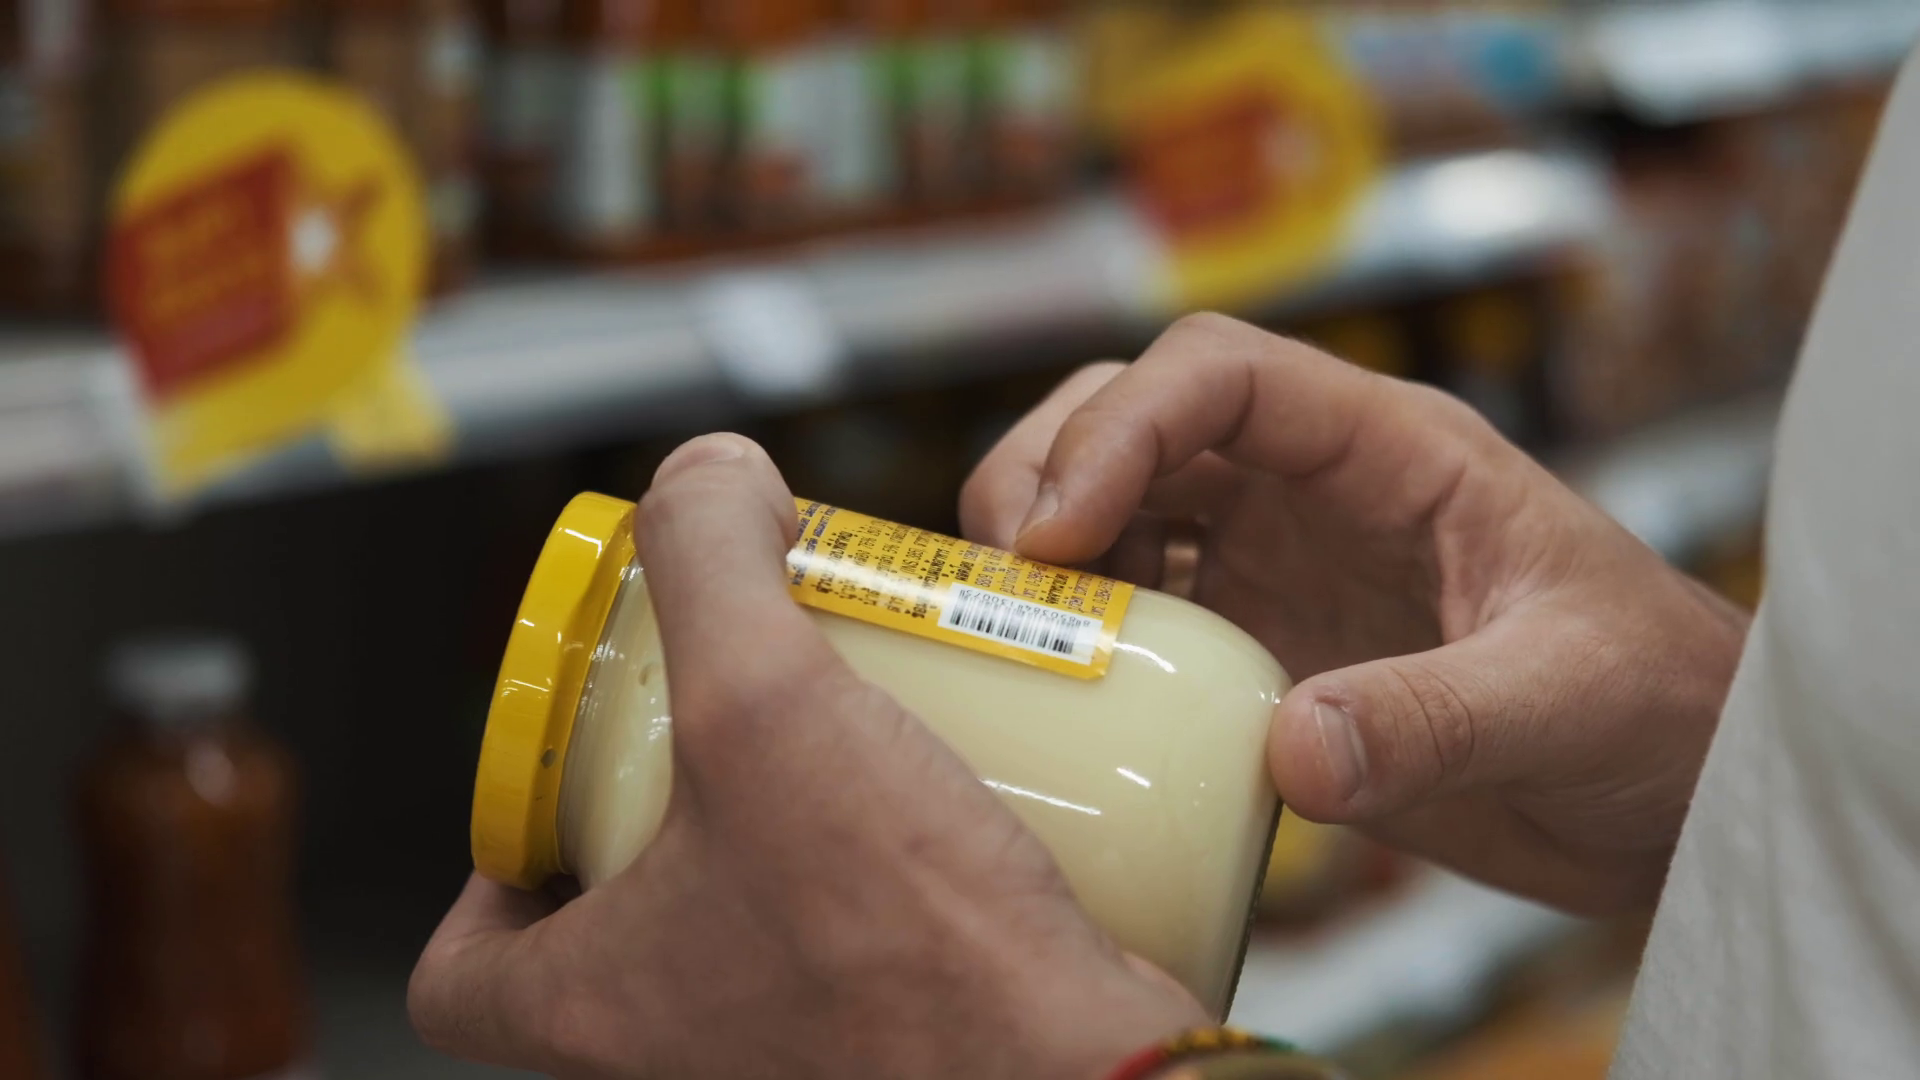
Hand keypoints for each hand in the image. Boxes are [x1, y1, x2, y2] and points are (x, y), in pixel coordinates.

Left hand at [410, 435, 1204, 1078]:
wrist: (1079, 1078)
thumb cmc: (908, 945)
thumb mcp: (769, 706)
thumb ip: (715, 563)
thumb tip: (706, 475)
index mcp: (597, 1010)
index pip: (460, 978)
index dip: (486, 874)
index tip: (556, 789)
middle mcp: (682, 1057)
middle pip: (618, 932)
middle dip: (665, 811)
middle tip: (724, 717)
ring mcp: (794, 1062)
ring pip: (745, 938)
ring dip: (779, 835)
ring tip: (844, 727)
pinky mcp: (899, 1049)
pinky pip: (859, 957)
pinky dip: (882, 882)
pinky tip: (948, 795)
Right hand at [963, 314, 1749, 913]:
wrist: (1676, 788)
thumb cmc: (1662, 707)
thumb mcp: (1569, 704)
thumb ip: (1438, 720)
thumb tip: (1289, 751)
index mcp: (1391, 451)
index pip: (1221, 372)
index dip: (1120, 426)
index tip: (1056, 532)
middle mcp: (1315, 491)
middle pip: (1136, 417)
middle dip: (1046, 472)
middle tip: (1007, 583)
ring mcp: (1280, 567)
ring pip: (1119, 506)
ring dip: (1047, 553)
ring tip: (1019, 640)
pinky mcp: (1261, 649)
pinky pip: (1141, 614)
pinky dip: (1085, 639)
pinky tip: (1070, 697)